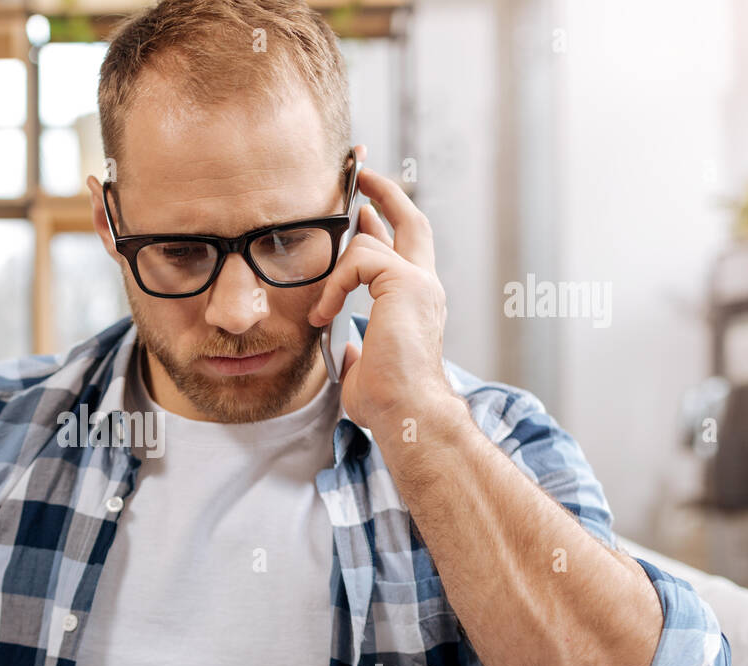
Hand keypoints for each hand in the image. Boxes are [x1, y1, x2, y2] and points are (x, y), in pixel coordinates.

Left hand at [309, 145, 453, 432]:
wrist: (405, 411)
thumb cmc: (387, 400)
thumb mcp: (364, 365)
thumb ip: (358, 346)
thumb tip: (347, 342)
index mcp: (415, 301)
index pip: (404, 247)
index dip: (385, 221)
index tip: (362, 206)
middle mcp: (424, 285)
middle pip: (409, 219)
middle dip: (383, 191)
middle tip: (359, 172)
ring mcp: (419, 281)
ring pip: (369, 240)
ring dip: (334, 273)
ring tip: (323, 311)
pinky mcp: (406, 283)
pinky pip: (359, 261)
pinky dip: (335, 285)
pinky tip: (326, 314)